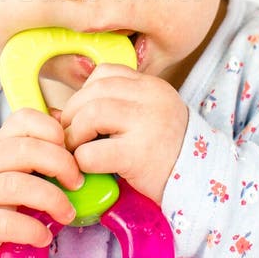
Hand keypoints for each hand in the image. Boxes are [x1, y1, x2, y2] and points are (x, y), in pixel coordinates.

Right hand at [0, 109, 82, 257]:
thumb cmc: (15, 195)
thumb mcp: (28, 166)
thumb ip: (49, 147)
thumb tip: (80, 130)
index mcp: (0, 141)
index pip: (23, 118)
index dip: (52, 130)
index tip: (73, 150)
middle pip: (25, 150)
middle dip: (61, 164)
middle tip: (78, 183)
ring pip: (16, 185)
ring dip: (52, 199)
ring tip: (68, 213)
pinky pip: (7, 223)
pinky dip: (33, 229)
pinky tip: (45, 236)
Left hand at [60, 64, 187, 203]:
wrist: (201, 185)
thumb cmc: (165, 155)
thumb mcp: (147, 119)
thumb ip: (113, 109)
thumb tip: (56, 113)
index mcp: (153, 87)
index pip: (106, 72)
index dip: (85, 92)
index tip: (83, 114)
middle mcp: (152, 99)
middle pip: (93, 91)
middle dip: (72, 114)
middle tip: (71, 136)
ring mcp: (147, 125)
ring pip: (90, 115)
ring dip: (75, 135)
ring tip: (78, 151)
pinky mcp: (138, 155)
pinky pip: (92, 152)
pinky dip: (82, 161)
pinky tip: (91, 169)